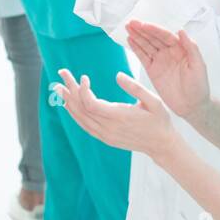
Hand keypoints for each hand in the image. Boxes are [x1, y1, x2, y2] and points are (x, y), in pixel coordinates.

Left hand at [53, 67, 180, 163]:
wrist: (161, 145)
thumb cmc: (159, 120)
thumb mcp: (154, 101)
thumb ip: (135, 88)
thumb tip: (118, 75)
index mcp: (119, 117)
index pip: (90, 104)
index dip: (82, 90)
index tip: (85, 77)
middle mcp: (108, 128)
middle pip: (81, 108)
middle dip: (70, 90)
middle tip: (62, 73)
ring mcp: (105, 135)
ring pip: (80, 118)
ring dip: (68, 101)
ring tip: (59, 88)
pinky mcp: (104, 138)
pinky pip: (84, 125)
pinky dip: (74, 114)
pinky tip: (69, 104)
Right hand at [124, 21, 209, 120]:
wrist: (192, 106)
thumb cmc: (199, 86)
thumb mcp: (199, 65)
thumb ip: (191, 47)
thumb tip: (181, 30)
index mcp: (181, 49)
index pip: (165, 35)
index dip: (154, 30)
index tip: (144, 25)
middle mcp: (169, 52)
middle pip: (154, 38)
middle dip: (142, 30)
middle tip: (131, 23)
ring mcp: (160, 61)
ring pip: (147, 45)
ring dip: (137, 36)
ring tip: (127, 28)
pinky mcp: (153, 70)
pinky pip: (143, 57)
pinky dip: (136, 49)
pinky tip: (130, 40)